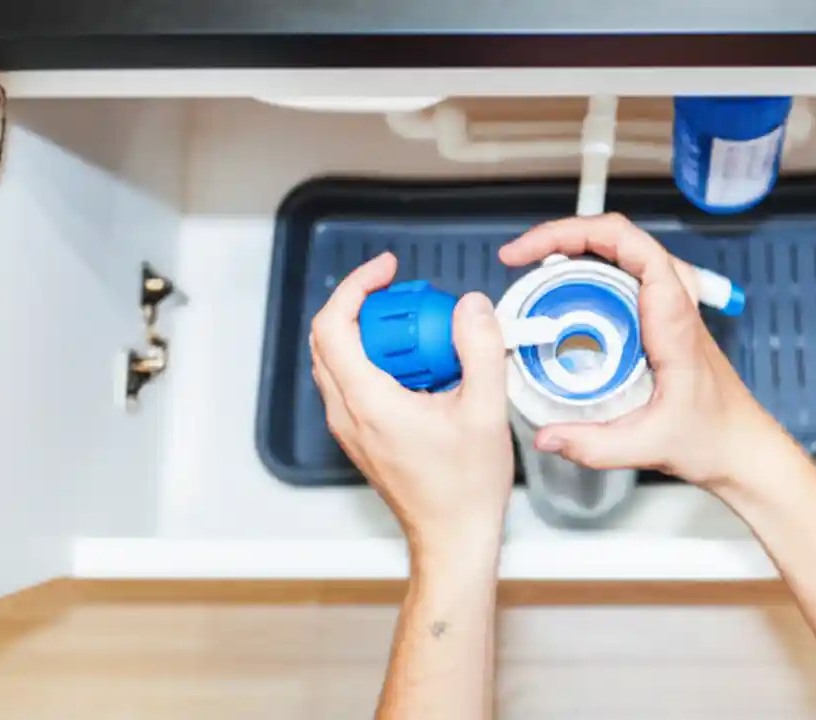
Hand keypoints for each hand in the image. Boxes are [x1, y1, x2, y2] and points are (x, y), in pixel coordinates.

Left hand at [309, 252, 513, 552]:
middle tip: (410, 299)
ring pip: (338, 360)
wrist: (453, 538)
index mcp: (368, 403)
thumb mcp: (486, 412)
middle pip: (329, 338)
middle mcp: (347, 414)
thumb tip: (472, 307)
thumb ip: (480, 350)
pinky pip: (354, 382)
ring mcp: (349, 427)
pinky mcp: (361, 436)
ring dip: (373, 334)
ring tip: (421, 332)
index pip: (334, 326)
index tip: (387, 270)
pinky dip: (379, 360)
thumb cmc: (465, 489)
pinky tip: (423, 369)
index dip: (355, 286)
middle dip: (366, 306)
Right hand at [498, 213, 787, 489]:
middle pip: (617, 238)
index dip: (574, 233)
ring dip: (574, 251)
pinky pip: (624, 276)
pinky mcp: (664, 316)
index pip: (629, 246)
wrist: (741, 445)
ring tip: (533, 272)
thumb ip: (594, 446)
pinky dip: (587, 272)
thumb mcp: (649, 447)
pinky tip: (562, 295)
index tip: (532, 252)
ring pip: (620, 253)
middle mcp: (675, 302)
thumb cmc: (713, 438)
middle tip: (519, 260)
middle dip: (561, 236)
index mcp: (674, 320)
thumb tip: (546, 435)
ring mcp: (671, 305)